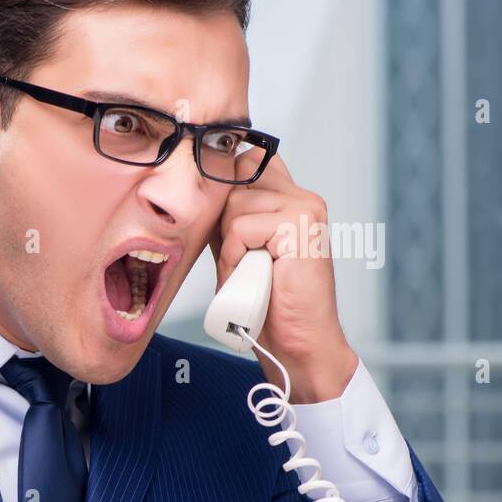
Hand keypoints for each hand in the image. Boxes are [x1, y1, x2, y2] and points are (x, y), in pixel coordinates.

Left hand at [208, 148, 357, 403]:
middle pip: (234, 179)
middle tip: (240, 259)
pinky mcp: (299, 224)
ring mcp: (304, 207)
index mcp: (290, 199)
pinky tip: (251, 276)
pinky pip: (241, 229)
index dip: (225, 185)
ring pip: (234, 204)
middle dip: (222, 221)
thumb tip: (197, 193)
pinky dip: (235, 257)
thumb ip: (226, 220)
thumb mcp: (238, 251)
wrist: (296, 342)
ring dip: (228, 246)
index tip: (222, 225)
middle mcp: (301, 197)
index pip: (249, 160)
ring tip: (246, 272)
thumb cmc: (268, 303)